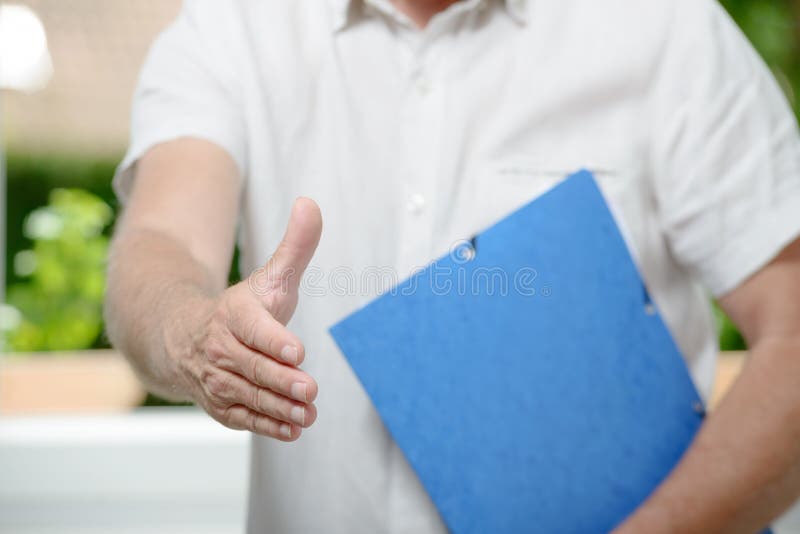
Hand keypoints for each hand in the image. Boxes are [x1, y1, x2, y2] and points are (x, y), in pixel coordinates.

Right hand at [169, 198, 322, 440]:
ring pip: (249, 396)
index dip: (274, 340)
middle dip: (281, 379)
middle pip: (253, 367)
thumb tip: (312, 203)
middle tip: (308, 388)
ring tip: (307, 413)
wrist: (185, 339)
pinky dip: (266, 425)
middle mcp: (221, 348)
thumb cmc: (242, 309)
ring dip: (278, 407)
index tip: (296, 351)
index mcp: (234, 315)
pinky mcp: (221, 405)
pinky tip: (293, 429)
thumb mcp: (269, 277)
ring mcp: (218, 379)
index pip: (254, 328)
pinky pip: (242, 418)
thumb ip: (295, 246)